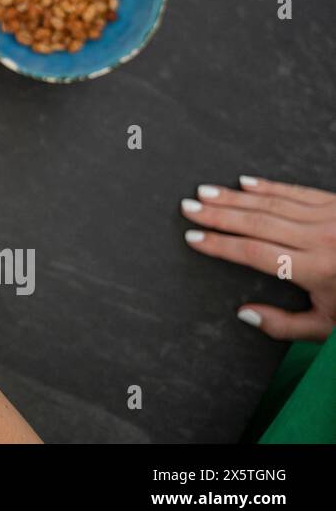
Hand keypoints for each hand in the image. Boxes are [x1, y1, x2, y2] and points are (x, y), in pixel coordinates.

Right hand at [183, 178, 335, 340]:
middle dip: (218, 214)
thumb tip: (244, 313)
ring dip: (235, 197)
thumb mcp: (330, 328)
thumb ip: (286, 325)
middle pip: (256, 222)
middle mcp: (321, 239)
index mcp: (316, 270)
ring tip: (205, 192)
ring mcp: (330, 217)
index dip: (219, 245)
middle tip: (188, 207)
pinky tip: (245, 182)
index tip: (194, 238)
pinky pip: (297, 191)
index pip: (253, 252)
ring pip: (272, 203)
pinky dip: (269, 186)